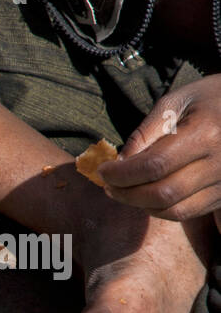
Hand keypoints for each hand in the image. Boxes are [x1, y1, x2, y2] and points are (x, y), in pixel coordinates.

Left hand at [99, 75, 220, 223]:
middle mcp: (219, 163)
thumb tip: (119, 162)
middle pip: (162, 194)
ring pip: (174, 210)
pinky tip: (146, 195)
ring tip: (124, 190)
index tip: (103, 170)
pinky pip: (187, 213)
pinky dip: (160, 209)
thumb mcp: (176, 102)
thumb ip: (145, 132)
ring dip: (140, 205)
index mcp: (206, 133)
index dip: (122, 174)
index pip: (154, 165)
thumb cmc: (210, 99)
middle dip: (126, 193)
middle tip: (108, 185)